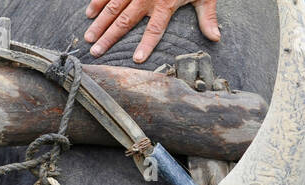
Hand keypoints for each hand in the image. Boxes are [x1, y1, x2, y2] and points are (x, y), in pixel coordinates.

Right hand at [83, 0, 219, 63]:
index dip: (146, 44)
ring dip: (99, 23)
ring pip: (113, 7)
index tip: (137, 59)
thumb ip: (207, 16)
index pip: (154, 29)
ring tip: (89, 37)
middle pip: (124, 22)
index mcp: (165, 3)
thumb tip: (215, 37)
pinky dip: (98, 1)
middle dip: (109, 38)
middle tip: (95, 51)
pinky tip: (89, 12)